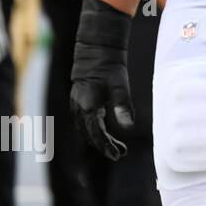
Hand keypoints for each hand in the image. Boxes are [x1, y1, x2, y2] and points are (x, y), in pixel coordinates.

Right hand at [70, 0, 134, 160]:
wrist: (95, 50)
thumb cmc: (109, 67)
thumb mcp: (120, 86)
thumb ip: (123, 106)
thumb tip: (128, 126)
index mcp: (88, 107)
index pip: (96, 134)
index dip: (107, 147)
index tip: (117, 155)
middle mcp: (79, 109)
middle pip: (90, 135)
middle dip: (105, 146)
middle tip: (121, 154)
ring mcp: (77, 105)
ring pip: (86, 129)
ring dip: (100, 140)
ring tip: (117, 147)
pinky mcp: (80, 101)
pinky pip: (85, 122)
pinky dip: (95, 130)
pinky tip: (106, 133)